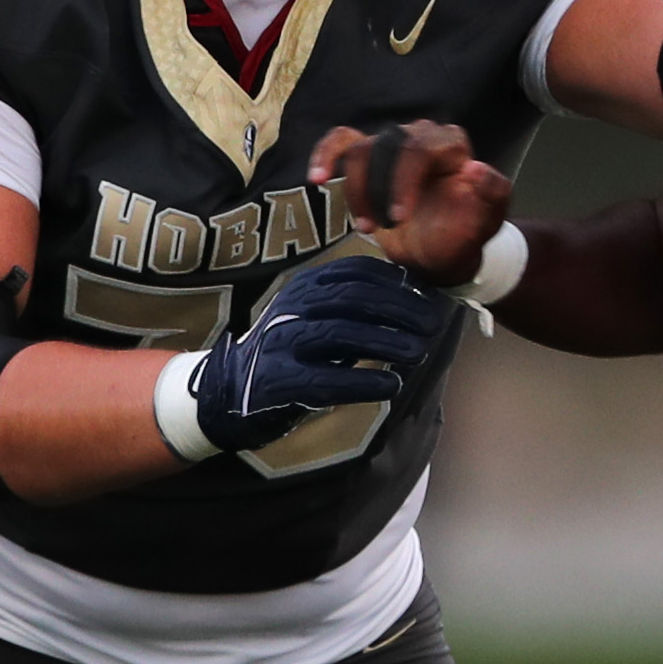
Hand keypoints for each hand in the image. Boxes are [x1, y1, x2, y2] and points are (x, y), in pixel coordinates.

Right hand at [181, 255, 448, 451]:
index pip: (355, 273)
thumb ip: (355, 308)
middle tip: (432, 325)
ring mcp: (282, 344)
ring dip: (386, 342)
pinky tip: (390, 386)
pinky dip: (363, 382)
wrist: (231, 390)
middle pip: (353, 299)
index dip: (396, 283)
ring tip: (418, 352)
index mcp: (305, 287)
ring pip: (341, 334)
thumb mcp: (317, 317)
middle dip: (399, 310)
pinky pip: (328, 379)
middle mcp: (292, 308)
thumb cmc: (290, 354)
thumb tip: (415, 299)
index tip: (426, 298)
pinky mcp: (279, 381)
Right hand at [307, 120, 512, 284]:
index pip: (419, 149)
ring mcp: (392, 145)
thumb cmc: (465, 232)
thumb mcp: (488, 219)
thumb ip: (492, 193)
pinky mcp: (369, 158)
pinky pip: (340, 143)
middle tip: (380, 228)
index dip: (402, 182)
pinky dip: (325, 156)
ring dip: (357, 191)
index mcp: (450, 145)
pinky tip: (316, 177)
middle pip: (385, 146)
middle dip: (377, 190)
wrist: (443, 252)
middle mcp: (420, 136)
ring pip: (359, 151)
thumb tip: (476, 169)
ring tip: (366, 227)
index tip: (397, 219)